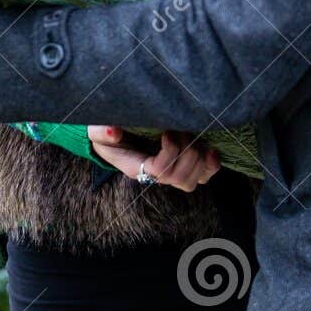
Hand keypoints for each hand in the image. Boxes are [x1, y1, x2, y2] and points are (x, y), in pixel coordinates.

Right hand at [87, 126, 219, 192]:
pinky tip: (212, 150)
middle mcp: (155, 175)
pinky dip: (211, 166)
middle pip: (180, 177)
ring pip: (192, 180)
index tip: (167, 131)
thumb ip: (101, 131)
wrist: (113, 138)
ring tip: (191, 134)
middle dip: (187, 151)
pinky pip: (203, 176)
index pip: (160, 170)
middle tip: (181, 129)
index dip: (170, 152)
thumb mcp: (98, 130)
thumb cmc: (106, 134)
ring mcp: (170, 173)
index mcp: (136, 167)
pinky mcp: (182, 167)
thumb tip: (113, 131)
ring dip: (198, 156)